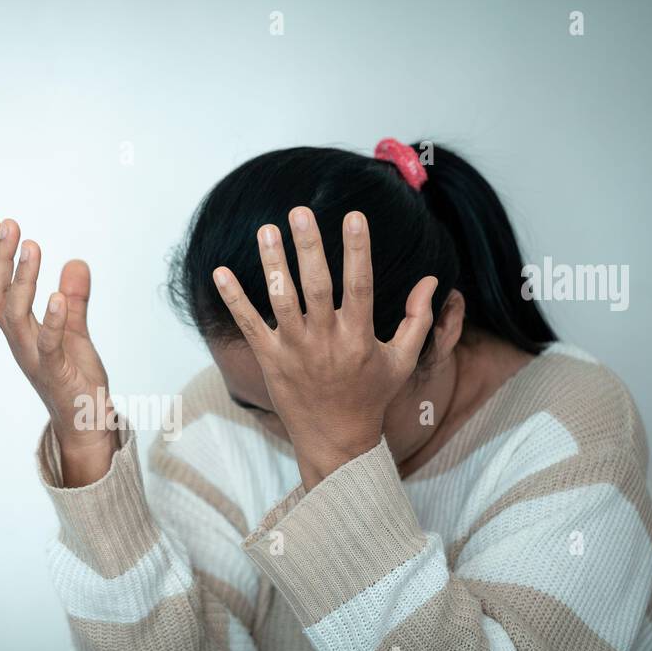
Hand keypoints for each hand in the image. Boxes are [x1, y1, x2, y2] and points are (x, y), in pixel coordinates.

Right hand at [0, 212, 116, 486]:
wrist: (86, 424)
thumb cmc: (76, 380)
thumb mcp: (77, 332)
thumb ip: (75, 300)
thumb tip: (76, 262)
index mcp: (21, 329)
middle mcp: (19, 340)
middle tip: (7, 223)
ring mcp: (33, 356)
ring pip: (16, 314)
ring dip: (22, 278)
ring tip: (31, 244)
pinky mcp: (55, 372)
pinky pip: (49, 344)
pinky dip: (52, 320)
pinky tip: (56, 296)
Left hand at [210, 208, 436, 490]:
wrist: (336, 439)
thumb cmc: (371, 395)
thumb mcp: (401, 360)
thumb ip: (417, 319)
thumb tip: (431, 280)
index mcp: (359, 336)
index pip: (359, 284)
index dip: (357, 249)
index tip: (354, 215)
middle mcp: (326, 340)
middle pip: (315, 286)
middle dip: (309, 247)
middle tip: (300, 211)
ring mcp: (294, 350)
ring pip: (281, 300)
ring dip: (272, 263)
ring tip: (266, 229)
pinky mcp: (270, 359)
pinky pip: (249, 325)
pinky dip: (234, 299)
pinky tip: (221, 272)